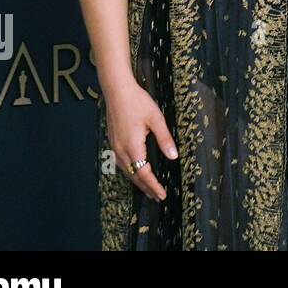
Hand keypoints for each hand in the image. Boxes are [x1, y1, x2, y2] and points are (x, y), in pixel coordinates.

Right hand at [103, 79, 177, 202]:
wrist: (117, 91)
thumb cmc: (138, 102)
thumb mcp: (156, 119)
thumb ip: (165, 139)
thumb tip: (173, 157)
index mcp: (132, 147)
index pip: (144, 173)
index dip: (153, 186)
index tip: (162, 195)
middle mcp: (121, 150)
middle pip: (134, 176)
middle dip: (146, 187)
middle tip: (157, 196)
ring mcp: (115, 147)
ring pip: (127, 171)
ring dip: (138, 181)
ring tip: (148, 189)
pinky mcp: (113, 142)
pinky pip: (122, 163)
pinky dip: (131, 172)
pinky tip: (136, 171)